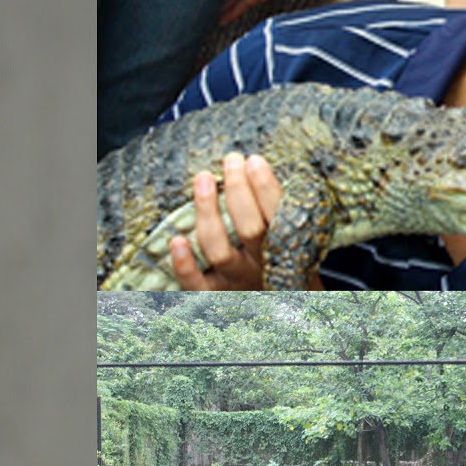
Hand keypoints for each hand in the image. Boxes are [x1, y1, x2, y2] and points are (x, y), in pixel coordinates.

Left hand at [168, 152, 282, 290]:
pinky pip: (197, 285)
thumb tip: (251, 164)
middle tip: (232, 160)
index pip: (278, 216)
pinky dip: (185, 265)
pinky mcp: (214, 296)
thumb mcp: (290, 234)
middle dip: (239, 190)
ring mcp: (236, 282)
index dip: (266, 188)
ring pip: (219, 251)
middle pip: (250, 229)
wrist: (282, 305)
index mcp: (286, 248)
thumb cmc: (281, 256)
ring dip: (208, 212)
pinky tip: (176, 240)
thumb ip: (276, 207)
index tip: (254, 161)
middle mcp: (262, 267)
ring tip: (204, 178)